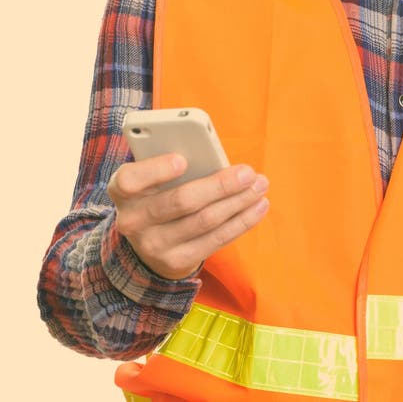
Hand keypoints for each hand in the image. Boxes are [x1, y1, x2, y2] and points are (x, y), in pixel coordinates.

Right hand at [108, 155, 268, 279]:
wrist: (146, 241)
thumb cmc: (158, 192)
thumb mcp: (153, 177)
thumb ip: (172, 165)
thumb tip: (215, 160)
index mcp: (123, 190)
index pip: (129, 180)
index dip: (156, 170)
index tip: (183, 159)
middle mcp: (133, 220)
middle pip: (182, 201)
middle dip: (220, 185)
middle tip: (248, 172)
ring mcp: (154, 245)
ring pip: (205, 220)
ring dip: (238, 201)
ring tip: (260, 186)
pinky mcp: (176, 261)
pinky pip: (215, 240)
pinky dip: (241, 221)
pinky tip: (258, 206)